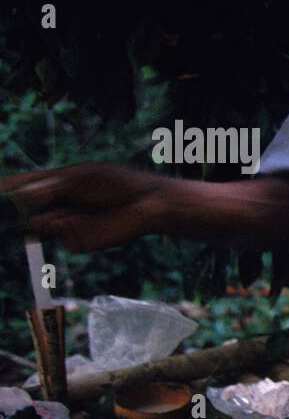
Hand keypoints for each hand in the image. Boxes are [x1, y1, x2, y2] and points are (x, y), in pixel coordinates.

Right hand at [2, 162, 165, 251]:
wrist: (144, 204)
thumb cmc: (115, 184)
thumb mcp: (80, 178)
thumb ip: (50, 186)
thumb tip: (24, 193)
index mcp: (56, 185)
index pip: (23, 185)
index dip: (7, 187)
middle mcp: (56, 205)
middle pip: (23, 209)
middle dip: (10, 209)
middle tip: (2, 208)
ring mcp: (64, 223)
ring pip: (34, 224)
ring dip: (29, 218)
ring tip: (41, 210)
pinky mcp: (74, 240)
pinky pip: (54, 234)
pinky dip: (52, 227)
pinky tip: (62, 219)